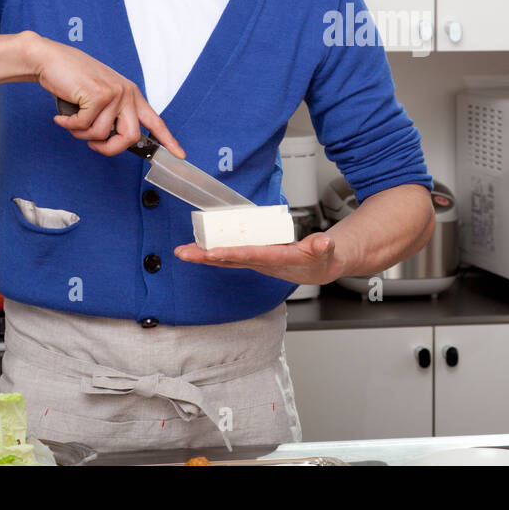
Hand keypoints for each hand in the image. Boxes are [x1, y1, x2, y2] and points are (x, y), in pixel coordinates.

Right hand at [33, 36, 183, 157]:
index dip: (168, 140)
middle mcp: (127, 94)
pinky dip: (69, 125)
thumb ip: (112, 115)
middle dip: (110, 149)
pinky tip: (62, 116)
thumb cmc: (73, 80)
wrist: (51, 59)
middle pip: (130, 137)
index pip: (155, 121)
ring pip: (101, 135)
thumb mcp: (101, 97)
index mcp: (132, 95)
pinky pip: (84, 127)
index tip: (179, 154)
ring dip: (81, 134)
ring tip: (71, 120)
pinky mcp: (99, 95)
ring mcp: (115, 93)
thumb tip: (113, 141)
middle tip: (94, 146)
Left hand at [173, 233, 349, 284]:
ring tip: (182, 251)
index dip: (231, 254)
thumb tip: (323, 242)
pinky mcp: (254, 258)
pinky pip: (229, 256)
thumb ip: (323, 246)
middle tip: (183, 253)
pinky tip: (199, 248)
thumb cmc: (321, 257)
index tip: (212, 252)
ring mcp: (256, 262)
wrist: (320, 267)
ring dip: (203, 256)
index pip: (251, 256)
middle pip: (230, 260)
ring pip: (226, 260)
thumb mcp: (326, 251)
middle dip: (206, 257)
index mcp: (279, 260)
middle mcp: (263, 263)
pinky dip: (212, 253)